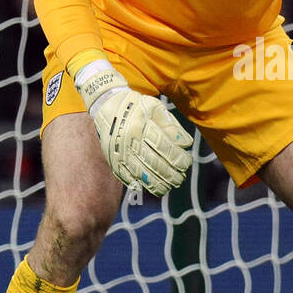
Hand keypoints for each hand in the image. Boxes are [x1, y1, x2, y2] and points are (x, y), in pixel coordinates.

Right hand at [75, 62, 193, 194]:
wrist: (106, 104)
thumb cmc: (136, 106)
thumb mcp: (155, 108)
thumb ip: (171, 125)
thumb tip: (186, 144)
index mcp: (141, 124)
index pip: (163, 146)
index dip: (177, 157)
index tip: (186, 163)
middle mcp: (129, 140)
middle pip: (153, 162)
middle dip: (169, 174)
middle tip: (180, 179)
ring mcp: (119, 151)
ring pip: (140, 173)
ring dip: (156, 183)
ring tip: (168, 187)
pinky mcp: (112, 159)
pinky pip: (125, 176)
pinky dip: (138, 184)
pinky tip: (150, 188)